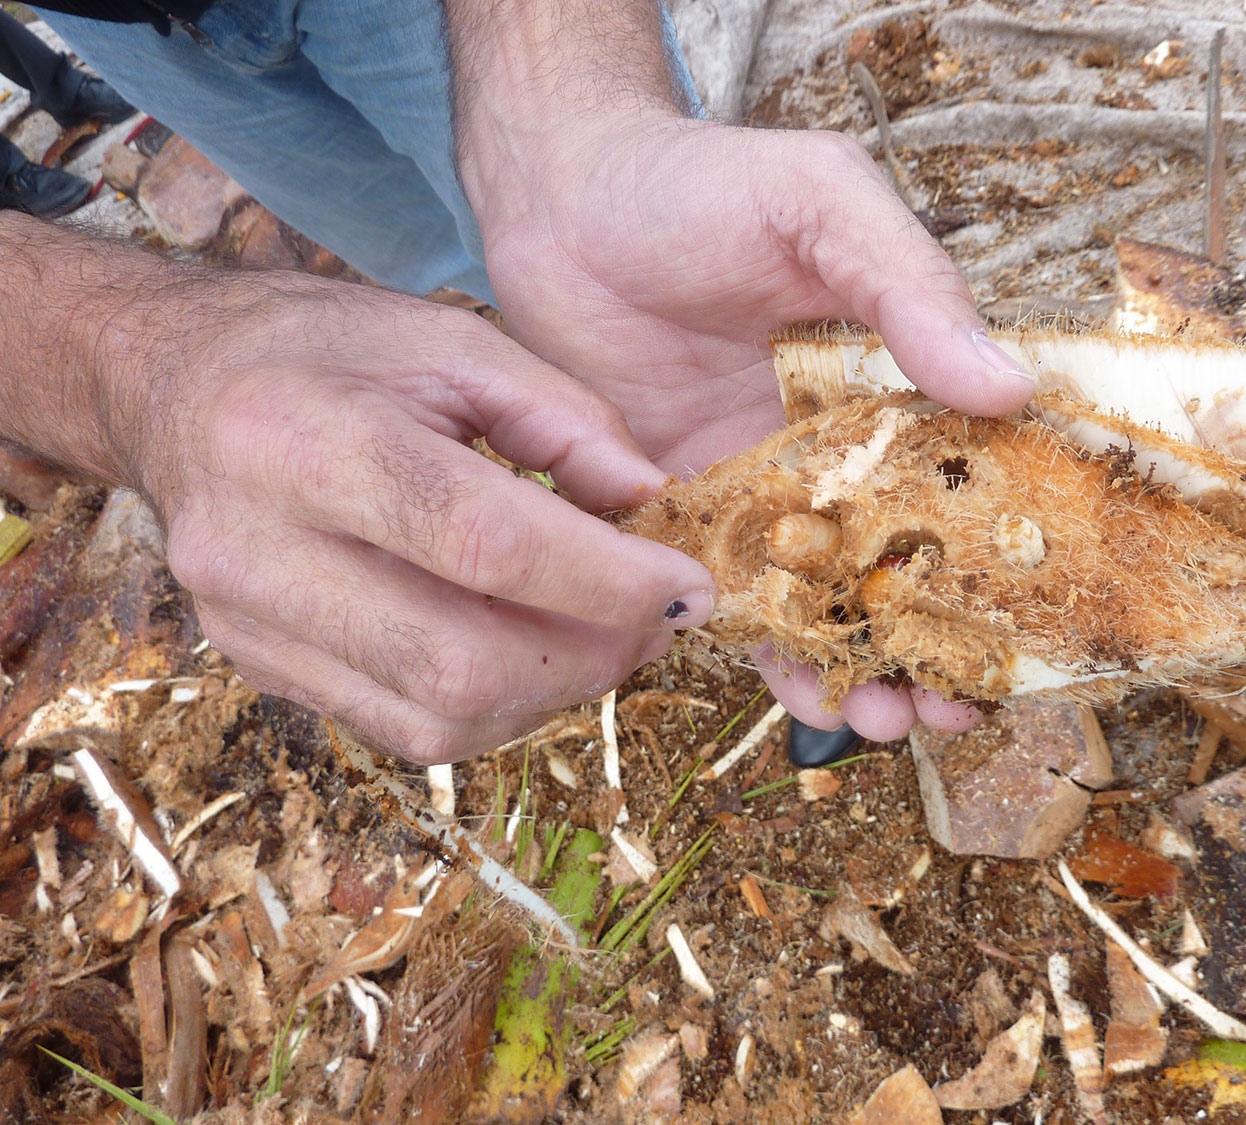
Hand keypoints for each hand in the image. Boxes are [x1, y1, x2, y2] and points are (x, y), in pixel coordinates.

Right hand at [118, 275, 715, 763]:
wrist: (175, 390)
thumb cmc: (325, 352)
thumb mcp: (452, 343)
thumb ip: (566, 418)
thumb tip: (652, 506)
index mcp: (307, 438)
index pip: (483, 541)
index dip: (608, 579)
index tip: (690, 584)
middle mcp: (258, 548)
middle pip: (460, 659)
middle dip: (592, 653)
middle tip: (654, 618)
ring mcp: (249, 626)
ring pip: (438, 718)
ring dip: (553, 690)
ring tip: (601, 632)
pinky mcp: (259, 670)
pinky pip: (405, 730)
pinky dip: (495, 706)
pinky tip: (531, 650)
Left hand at [470, 116, 1033, 738]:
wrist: (564, 196)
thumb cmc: (706, 184)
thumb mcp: (827, 208)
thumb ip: (911, 289)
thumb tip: (1009, 391)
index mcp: (888, 385)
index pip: (965, 484)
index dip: (1001, 562)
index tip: (1031, 632)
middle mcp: (830, 451)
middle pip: (897, 564)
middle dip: (931, 643)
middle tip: (954, 709)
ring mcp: (754, 488)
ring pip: (815, 598)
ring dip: (853, 663)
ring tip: (886, 719)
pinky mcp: (677, 509)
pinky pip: (721, 591)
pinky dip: (756, 646)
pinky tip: (796, 690)